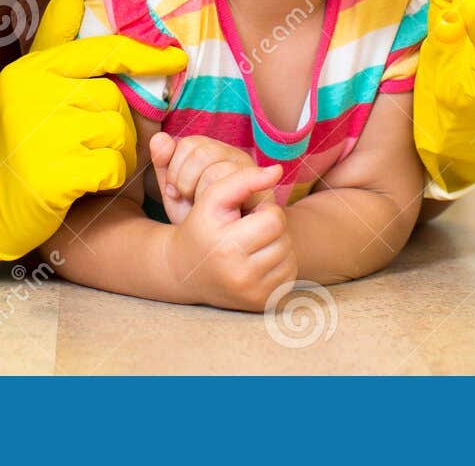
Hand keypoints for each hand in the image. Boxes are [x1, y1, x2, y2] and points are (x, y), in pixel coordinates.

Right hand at [0, 0, 188, 221]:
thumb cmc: (19, 140)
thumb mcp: (29, 85)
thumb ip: (55, 42)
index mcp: (34, 69)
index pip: (103, 52)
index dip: (144, 55)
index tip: (176, 58)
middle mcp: (37, 94)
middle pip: (115, 100)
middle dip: (115, 124)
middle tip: (87, 143)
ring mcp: (44, 134)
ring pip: (118, 134)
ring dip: (114, 152)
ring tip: (84, 162)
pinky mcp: (54, 174)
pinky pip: (113, 167)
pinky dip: (109, 178)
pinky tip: (85, 182)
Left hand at [148, 132, 267, 225]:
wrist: (221, 245)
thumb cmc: (198, 217)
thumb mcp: (175, 193)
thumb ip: (164, 165)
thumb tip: (158, 138)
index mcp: (210, 150)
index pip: (189, 143)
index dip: (175, 168)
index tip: (173, 192)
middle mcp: (232, 155)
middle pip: (204, 153)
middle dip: (186, 180)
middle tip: (185, 201)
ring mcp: (248, 170)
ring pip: (218, 170)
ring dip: (202, 192)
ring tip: (200, 207)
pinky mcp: (261, 189)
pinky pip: (237, 188)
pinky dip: (220, 202)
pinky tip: (216, 212)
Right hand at [162, 161, 295, 311]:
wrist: (184, 271)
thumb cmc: (202, 227)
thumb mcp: (213, 198)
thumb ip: (243, 178)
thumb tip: (278, 170)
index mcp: (227, 248)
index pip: (274, 219)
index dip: (264, 210)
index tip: (245, 215)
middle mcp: (240, 276)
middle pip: (284, 238)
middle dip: (271, 229)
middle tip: (249, 230)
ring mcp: (253, 294)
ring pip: (289, 257)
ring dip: (276, 246)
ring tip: (252, 245)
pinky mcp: (262, 304)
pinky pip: (289, 275)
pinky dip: (278, 265)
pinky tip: (257, 262)